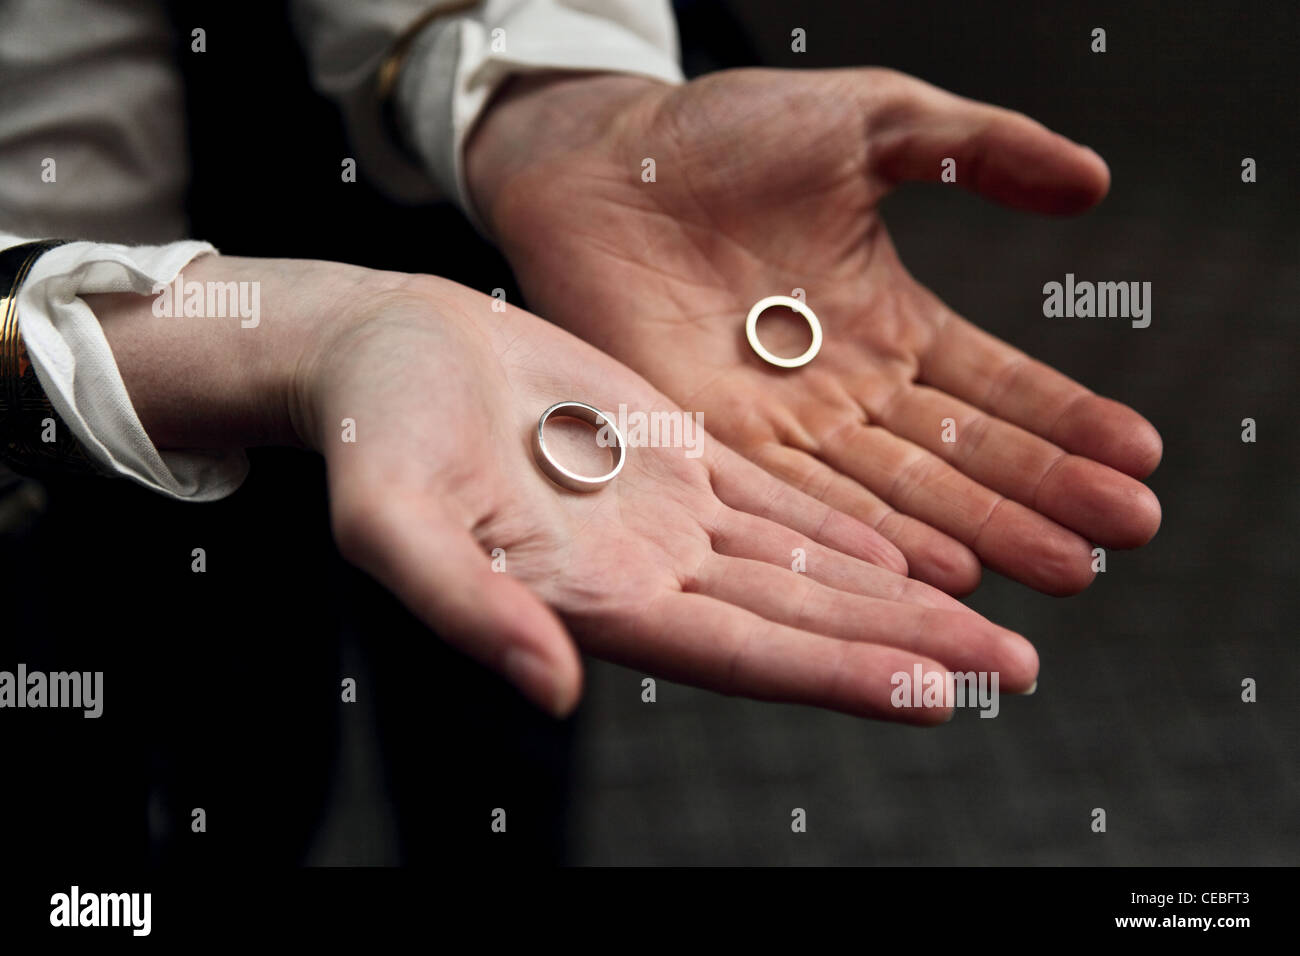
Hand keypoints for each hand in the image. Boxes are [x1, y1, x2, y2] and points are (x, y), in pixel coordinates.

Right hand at [287, 271, 1038, 718]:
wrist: (389, 350)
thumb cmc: (375, 437)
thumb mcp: (394, 522)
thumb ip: (470, 610)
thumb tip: (553, 693)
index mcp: (591, 600)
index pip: (738, 652)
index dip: (835, 675)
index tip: (933, 692)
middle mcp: (648, 573)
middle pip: (799, 623)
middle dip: (905, 651)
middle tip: (1014, 673)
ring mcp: (669, 520)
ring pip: (807, 568)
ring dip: (900, 599)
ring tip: (992, 625)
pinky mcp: (678, 459)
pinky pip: (780, 503)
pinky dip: (848, 530)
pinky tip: (910, 551)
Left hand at [466, 68, 1162, 595]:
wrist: (600, 158)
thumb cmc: (723, 132)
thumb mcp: (870, 120)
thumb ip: (977, 151)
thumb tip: (1093, 182)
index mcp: (889, 323)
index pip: (996, 387)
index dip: (1067, 423)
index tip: (1138, 459)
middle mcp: (845, 390)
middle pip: (961, 457)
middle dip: (1043, 498)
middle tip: (1121, 537)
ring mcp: (783, 425)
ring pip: (897, 493)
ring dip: (979, 532)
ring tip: (1056, 567)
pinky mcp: (712, 444)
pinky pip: (802, 501)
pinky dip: (870, 536)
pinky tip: (935, 566)